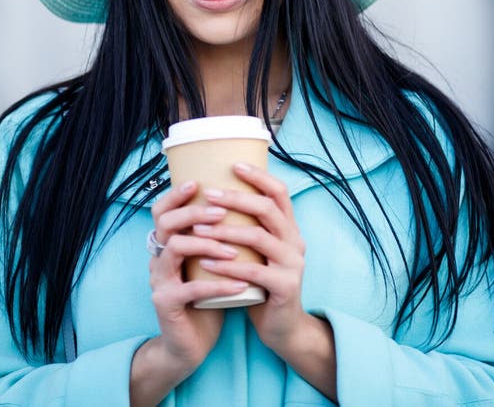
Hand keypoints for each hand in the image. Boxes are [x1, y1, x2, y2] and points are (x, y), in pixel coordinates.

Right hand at [148, 180, 249, 372]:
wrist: (189, 346)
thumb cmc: (205, 299)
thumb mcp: (208, 264)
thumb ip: (215, 238)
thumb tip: (243, 204)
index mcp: (166, 245)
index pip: (162, 210)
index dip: (176, 195)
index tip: (198, 182)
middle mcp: (158, 258)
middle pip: (165, 223)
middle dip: (194, 213)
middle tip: (221, 212)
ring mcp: (160, 281)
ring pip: (176, 249)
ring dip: (207, 244)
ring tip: (233, 248)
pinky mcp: (167, 305)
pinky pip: (191, 289)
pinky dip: (218, 284)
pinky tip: (240, 283)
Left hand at [192, 163, 307, 355]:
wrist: (283, 328)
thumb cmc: (262, 283)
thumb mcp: (259, 251)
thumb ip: (248, 227)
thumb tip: (214, 196)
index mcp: (289, 228)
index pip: (279, 192)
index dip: (258, 176)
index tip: (234, 165)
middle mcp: (295, 241)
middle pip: (267, 209)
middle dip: (235, 199)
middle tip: (208, 195)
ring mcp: (293, 264)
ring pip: (258, 237)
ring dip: (225, 231)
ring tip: (198, 229)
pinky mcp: (285, 287)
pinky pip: (253, 272)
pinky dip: (227, 266)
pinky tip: (205, 263)